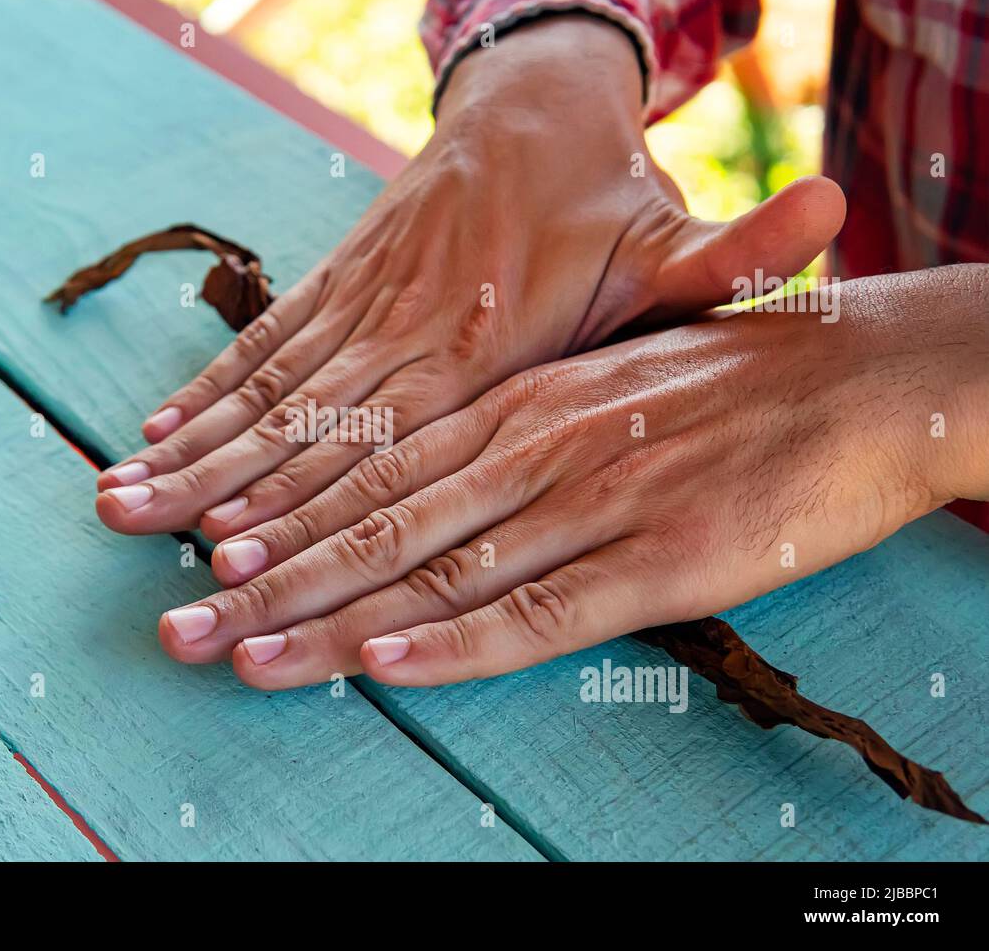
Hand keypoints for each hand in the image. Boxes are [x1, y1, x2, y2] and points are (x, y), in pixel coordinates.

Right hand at [96, 15, 843, 538]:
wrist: (535, 104)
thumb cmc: (608, 201)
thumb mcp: (676, 240)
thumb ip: (734, 261)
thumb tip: (830, 218)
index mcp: (486, 343)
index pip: (387, 438)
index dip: (308, 496)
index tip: (238, 548)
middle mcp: (410, 326)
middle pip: (307, 426)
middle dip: (221, 490)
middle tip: (142, 550)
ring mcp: (364, 303)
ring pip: (269, 389)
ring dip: (194, 448)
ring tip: (116, 502)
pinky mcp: (339, 281)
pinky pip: (265, 342)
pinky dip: (210, 391)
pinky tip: (157, 434)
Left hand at [157, 266, 988, 687]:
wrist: (857, 374)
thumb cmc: (723, 384)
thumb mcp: (596, 386)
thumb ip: (514, 431)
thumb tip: (435, 482)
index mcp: (510, 407)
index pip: (370, 473)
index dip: (282, 521)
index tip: (204, 559)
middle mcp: (528, 449)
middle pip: (374, 528)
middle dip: (266, 582)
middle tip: (178, 627)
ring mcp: (588, 502)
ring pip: (434, 572)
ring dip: (328, 617)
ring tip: (238, 649)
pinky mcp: (659, 561)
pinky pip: (540, 610)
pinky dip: (457, 640)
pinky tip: (386, 661)